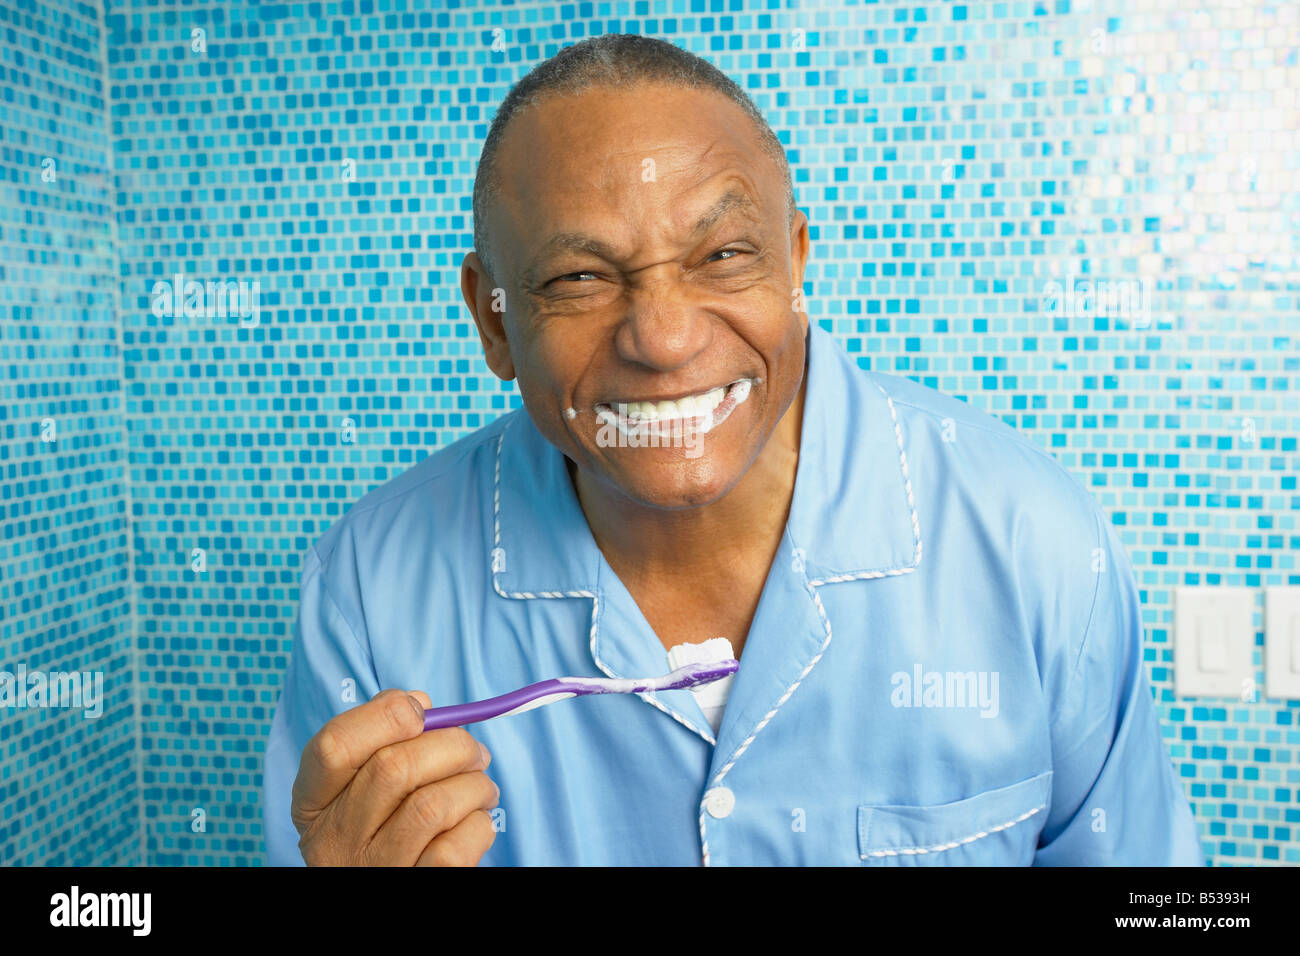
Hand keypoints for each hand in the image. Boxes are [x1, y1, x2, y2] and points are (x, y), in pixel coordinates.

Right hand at [290, 688, 499, 864]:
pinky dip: (478, 825)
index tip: (420, 710)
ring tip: (483, 787)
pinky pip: (455, 848)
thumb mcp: (361, 788)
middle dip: (451, 745)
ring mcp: (374, 869)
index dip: (383, 715)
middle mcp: (335, 840)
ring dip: (473, 785)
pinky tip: (476, 821)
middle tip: (475, 752)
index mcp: (315, 803)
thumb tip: (419, 704)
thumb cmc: (384, 826)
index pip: (333, 746)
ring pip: (431, 806)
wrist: (388, 884)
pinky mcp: (416, 886)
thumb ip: (382, 739)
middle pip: (393, 768)